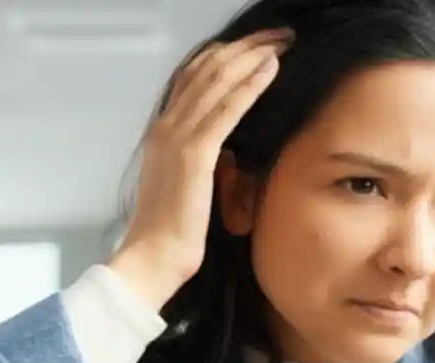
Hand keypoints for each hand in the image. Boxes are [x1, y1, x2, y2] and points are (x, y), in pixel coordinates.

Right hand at [107, 28, 290, 309]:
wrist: (153, 257)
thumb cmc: (172, 233)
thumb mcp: (187, 186)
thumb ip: (201, 161)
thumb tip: (227, 153)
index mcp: (163, 132)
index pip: (194, 77)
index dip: (226, 56)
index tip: (255, 47)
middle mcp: (166, 126)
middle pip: (208, 68)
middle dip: (245, 46)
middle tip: (277, 34)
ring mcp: (177, 137)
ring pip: (217, 80)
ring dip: (253, 55)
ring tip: (281, 41)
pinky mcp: (194, 154)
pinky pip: (227, 108)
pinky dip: (251, 84)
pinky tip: (271, 68)